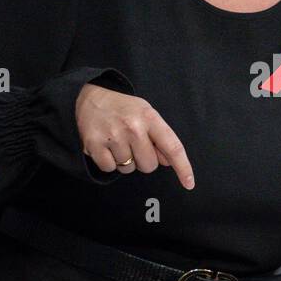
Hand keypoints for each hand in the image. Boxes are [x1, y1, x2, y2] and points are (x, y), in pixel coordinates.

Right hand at [75, 82, 194, 189]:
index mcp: (150, 118)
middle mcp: (133, 127)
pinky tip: (106, 146)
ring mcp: (113, 136)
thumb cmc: (124, 109)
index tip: (189, 183)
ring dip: (125, 161)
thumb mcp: (146, 114)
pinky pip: (110, 168)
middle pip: (149, 165)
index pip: (172, 147)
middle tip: (133, 143)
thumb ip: (160, 137)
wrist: (90, 97)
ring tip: (117, 141)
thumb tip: (167, 162)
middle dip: (143, 160)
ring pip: (129, 169)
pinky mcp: (94, 145)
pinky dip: (109, 162)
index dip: (183, 167)